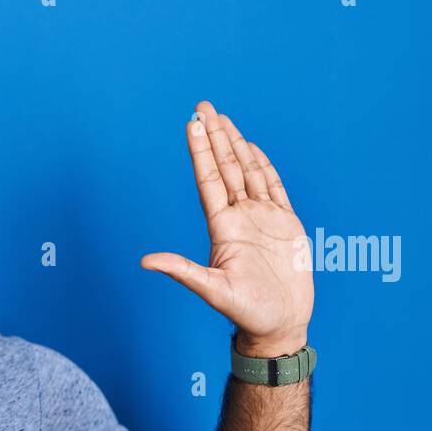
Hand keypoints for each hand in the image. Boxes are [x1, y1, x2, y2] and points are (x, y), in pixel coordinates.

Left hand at [141, 100, 313, 357]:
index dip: (200, 152)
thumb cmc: (246, 312)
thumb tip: (145, 261)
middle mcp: (239, 218)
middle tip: (204, 105)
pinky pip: (273, 187)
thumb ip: (181, 271)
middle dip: (215, 136)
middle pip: (225, 168)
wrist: (279, 325)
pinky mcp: (285, 224)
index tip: (191, 124)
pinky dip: (262, 166)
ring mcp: (262, 219)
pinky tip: (251, 148)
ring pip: (247, 172)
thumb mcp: (211, 289)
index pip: (208, 181)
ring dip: (235, 144)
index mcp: (222, 228)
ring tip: (223, 118)